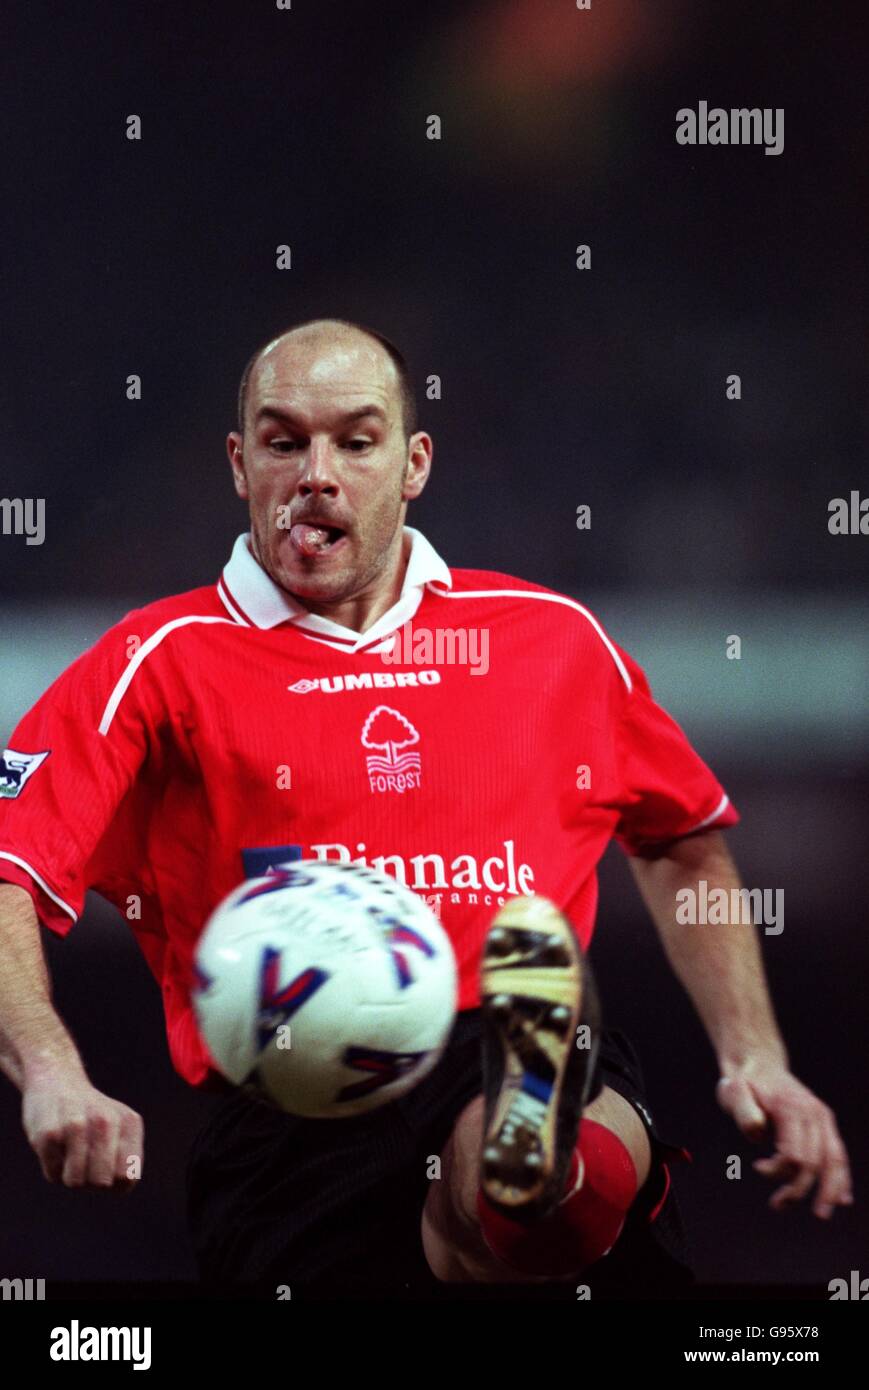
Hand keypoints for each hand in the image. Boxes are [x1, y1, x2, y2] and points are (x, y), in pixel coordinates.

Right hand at [22, 1066, 143, 1191]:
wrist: (56, 1079)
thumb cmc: (91, 1114)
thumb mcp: (119, 1126)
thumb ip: (127, 1159)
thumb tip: (120, 1186)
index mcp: (129, 1122)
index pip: (128, 1177)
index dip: (114, 1183)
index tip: (105, 1167)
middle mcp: (106, 1122)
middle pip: (102, 1183)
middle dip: (91, 1182)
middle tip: (84, 1160)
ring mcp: (77, 1126)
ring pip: (76, 1182)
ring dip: (70, 1176)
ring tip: (69, 1151)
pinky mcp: (49, 1133)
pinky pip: (53, 1175)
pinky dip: (52, 1167)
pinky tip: (54, 1144)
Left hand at [715, 1059, 852, 1218]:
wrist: (759, 1064)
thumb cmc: (744, 1082)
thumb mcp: (733, 1091)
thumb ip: (743, 1111)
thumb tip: (758, 1132)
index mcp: (792, 1108)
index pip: (795, 1155)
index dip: (777, 1171)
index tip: (756, 1166)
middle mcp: (814, 1113)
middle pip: (816, 1162)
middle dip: (798, 1189)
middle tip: (777, 1205)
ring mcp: (823, 1118)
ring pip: (835, 1160)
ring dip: (829, 1190)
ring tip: (821, 1213)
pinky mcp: (825, 1123)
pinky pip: (839, 1154)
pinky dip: (842, 1177)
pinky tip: (842, 1198)